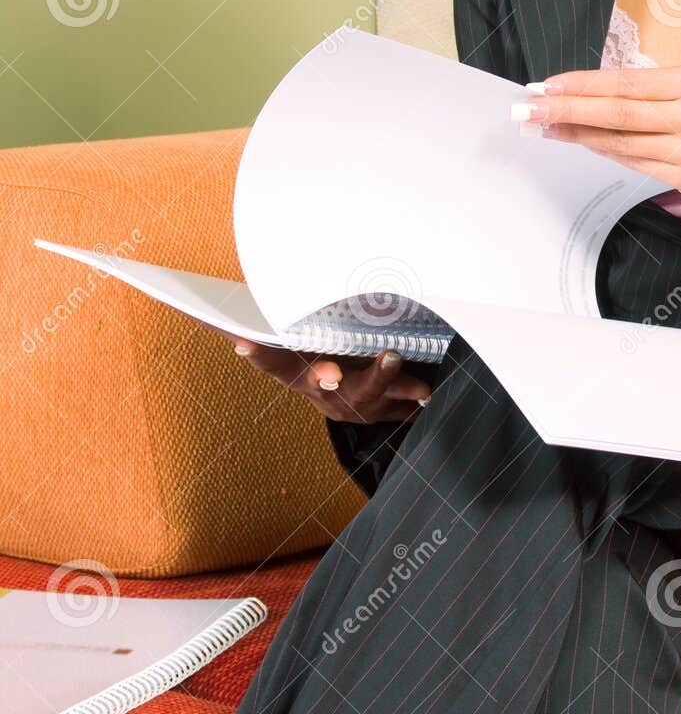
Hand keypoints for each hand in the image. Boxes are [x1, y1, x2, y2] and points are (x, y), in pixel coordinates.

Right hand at [230, 340, 432, 425]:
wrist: (359, 405)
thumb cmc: (324, 359)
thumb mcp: (300, 349)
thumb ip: (274, 329)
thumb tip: (221, 303)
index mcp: (296, 373)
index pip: (272, 361)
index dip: (257, 355)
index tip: (243, 343)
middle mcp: (323, 391)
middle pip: (321, 384)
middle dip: (325, 378)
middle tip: (330, 371)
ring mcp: (354, 404)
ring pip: (366, 393)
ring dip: (380, 377)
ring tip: (392, 358)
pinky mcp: (384, 410)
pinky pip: (400, 405)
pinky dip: (413, 397)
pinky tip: (426, 391)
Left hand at [513, 65, 680, 240]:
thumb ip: (650, 89)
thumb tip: (589, 93)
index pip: (625, 83)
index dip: (582, 86)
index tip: (548, 86)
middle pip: (617, 113)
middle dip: (568, 110)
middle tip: (531, 108)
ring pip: (621, 142)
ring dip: (577, 135)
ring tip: (546, 127)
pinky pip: (635, 163)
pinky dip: (604, 152)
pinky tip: (581, 143)